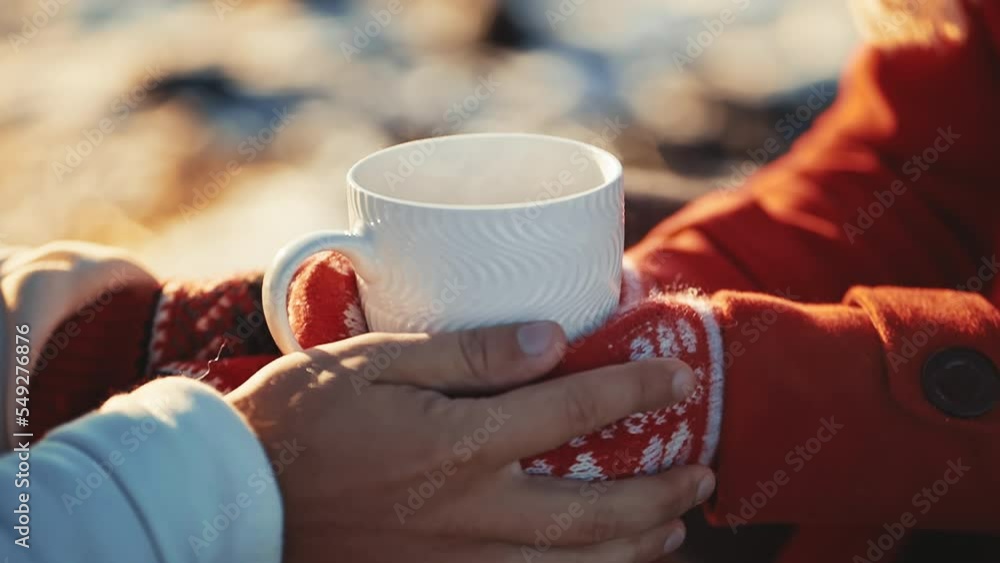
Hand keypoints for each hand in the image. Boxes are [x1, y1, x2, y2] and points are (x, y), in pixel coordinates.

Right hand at [226, 321, 715, 561]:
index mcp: (459, 442)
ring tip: (674, 533)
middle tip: (703, 476)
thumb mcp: (377, 361)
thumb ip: (470, 352)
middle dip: (661, 493)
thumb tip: (553, 338)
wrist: (238, 497)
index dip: (637, 392)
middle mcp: (471, 508)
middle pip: (594, 509)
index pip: (573, 410)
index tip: (679, 380)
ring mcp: (456, 559)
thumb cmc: (301, 417)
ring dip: (633, 550)